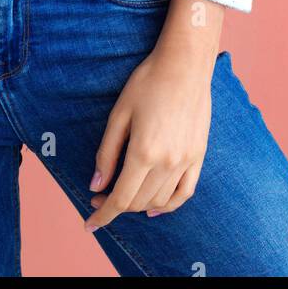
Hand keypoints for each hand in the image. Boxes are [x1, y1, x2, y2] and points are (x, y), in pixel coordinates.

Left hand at [85, 45, 215, 231]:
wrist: (184, 64)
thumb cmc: (147, 82)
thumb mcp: (119, 115)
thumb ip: (107, 153)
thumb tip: (96, 185)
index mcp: (143, 152)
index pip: (120, 198)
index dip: (102, 215)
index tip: (89, 223)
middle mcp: (167, 163)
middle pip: (137, 201)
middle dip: (115, 205)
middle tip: (99, 194)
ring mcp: (186, 161)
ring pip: (159, 200)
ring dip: (138, 205)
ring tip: (122, 195)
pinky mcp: (199, 156)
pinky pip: (184, 193)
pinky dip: (168, 205)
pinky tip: (155, 206)